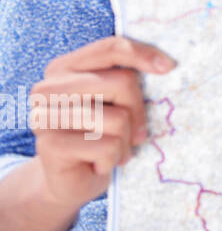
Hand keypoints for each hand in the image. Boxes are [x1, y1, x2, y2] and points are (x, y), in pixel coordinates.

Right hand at [28, 37, 174, 207]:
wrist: (71, 182)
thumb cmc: (100, 136)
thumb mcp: (114, 103)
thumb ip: (125, 80)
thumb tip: (166, 64)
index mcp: (64, 68)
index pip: (110, 48)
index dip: (143, 54)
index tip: (169, 67)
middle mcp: (48, 88)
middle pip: (122, 83)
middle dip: (139, 111)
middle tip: (135, 133)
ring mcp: (44, 117)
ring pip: (118, 118)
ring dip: (125, 141)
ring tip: (114, 150)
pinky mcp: (49, 146)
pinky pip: (107, 146)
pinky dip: (113, 159)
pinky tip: (99, 164)